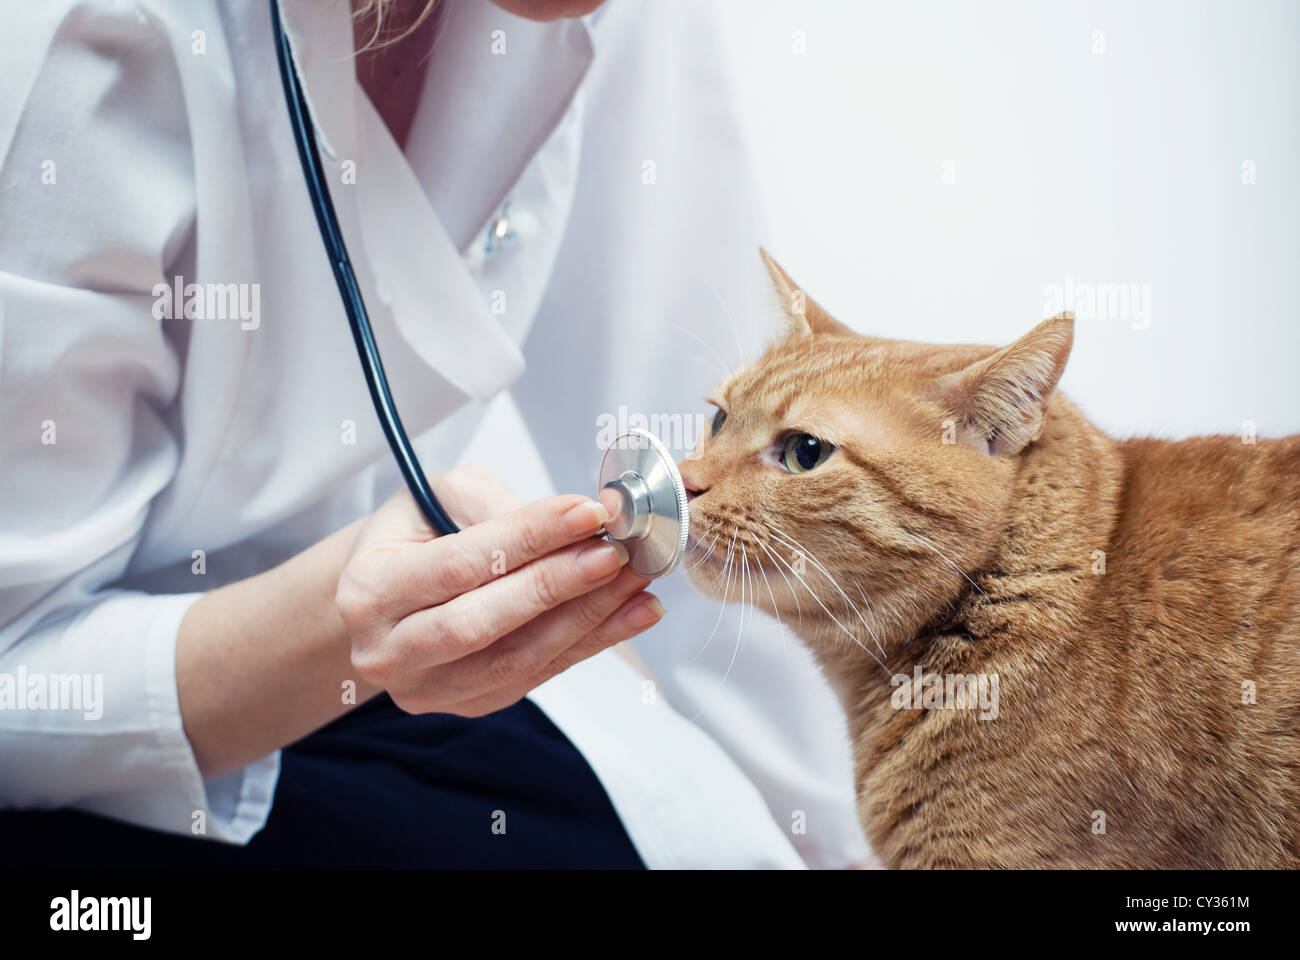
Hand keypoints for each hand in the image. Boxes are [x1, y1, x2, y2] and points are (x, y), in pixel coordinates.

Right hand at [334, 465, 663, 716]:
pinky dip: (589, 644)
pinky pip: (537, 675)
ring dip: (586, 620)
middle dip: (558, 585)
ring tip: (636, 585)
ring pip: (516, 659)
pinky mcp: (469, 704)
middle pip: (482, 622)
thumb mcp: (441, 497)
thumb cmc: (419, 534)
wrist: (390, 595)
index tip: (588, 513)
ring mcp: (427, 688)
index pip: (460, 563)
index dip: (529, 537)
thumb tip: (579, 522)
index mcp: (368, 589)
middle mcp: (388, 650)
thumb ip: (497, 507)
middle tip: (616, 554)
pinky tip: (629, 615)